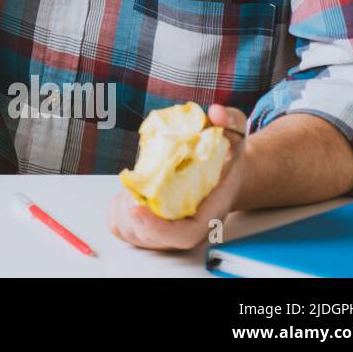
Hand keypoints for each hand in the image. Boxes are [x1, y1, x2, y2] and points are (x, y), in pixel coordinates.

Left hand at [108, 104, 248, 250]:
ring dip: (123, 212)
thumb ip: (231, 121)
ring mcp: (167, 228)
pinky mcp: (149, 225)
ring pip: (134, 233)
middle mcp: (186, 225)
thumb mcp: (235, 134)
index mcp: (209, 212)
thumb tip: (215, 113)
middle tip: (128, 191)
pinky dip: (116, 212)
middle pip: (154, 238)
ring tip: (129, 189)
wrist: (219, 170)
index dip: (159, 228)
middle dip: (134, 218)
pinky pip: (123, 227)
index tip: (136, 210)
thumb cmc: (227, 157)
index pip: (185, 234)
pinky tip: (125, 194)